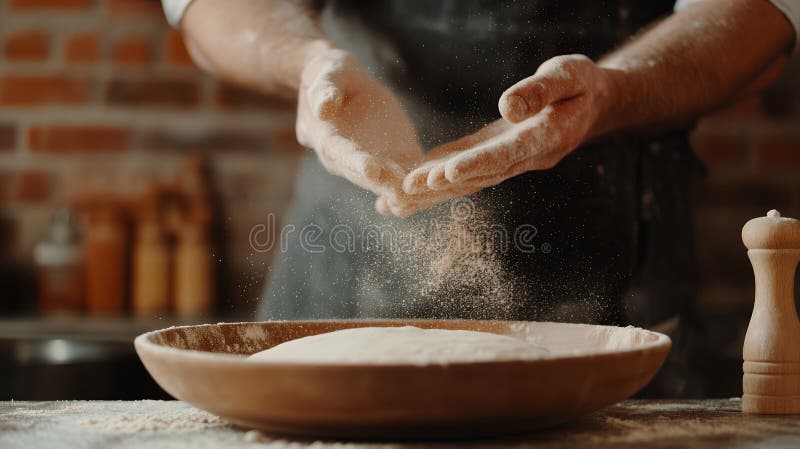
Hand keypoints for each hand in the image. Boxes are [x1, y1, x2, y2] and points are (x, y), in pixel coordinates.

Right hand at [296, 46, 423, 197]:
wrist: (343, 86)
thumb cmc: (332, 75)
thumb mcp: (327, 75)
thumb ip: (325, 92)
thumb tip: (324, 109)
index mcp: (329, 141)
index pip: (343, 155)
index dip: (357, 163)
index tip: (372, 170)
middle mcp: (351, 161)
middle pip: (370, 176)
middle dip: (388, 184)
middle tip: (406, 193)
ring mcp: (375, 163)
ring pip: (391, 181)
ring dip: (407, 190)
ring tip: (425, 196)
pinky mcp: (397, 158)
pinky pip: (411, 172)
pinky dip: (422, 182)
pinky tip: (440, 189)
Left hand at [386, 54, 613, 215]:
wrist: (592, 104)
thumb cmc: (581, 84)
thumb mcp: (569, 75)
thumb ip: (540, 90)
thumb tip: (508, 107)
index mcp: (546, 138)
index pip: (506, 154)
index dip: (475, 164)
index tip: (445, 172)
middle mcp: (526, 158)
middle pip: (479, 177)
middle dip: (441, 186)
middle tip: (403, 192)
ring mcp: (511, 161)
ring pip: (469, 181)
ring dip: (433, 191)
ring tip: (395, 200)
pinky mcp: (497, 155)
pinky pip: (467, 170)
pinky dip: (439, 179)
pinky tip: (410, 186)